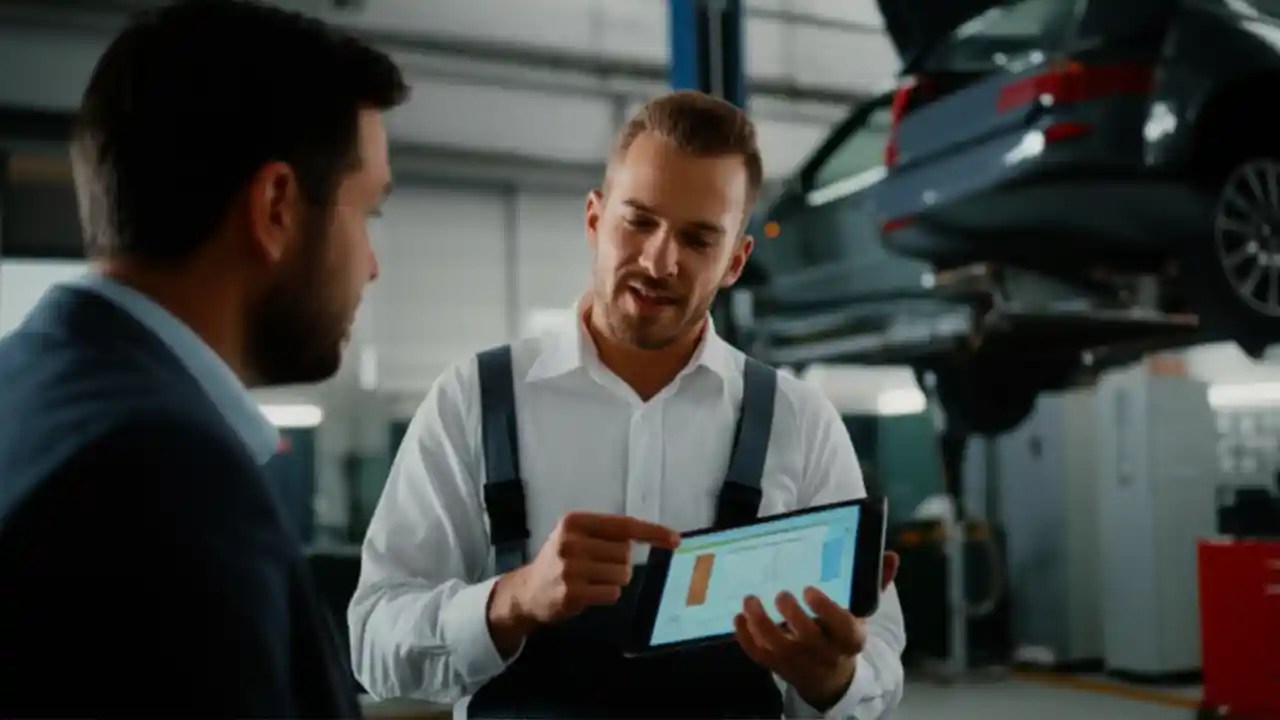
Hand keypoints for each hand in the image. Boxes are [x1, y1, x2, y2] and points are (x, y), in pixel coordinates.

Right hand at [487, 511, 680, 655]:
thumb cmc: (560, 560)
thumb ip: (608, 533)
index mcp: (574, 521)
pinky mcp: (572, 593)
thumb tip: (657, 535)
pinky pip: (612, 593)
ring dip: (614, 580)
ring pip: (622, 574)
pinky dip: (606, 594)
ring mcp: (570, 568)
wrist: (527, 592)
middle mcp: (570, 541)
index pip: (624, 525)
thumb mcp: (576, 536)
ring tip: (591, 580)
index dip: (652, 532)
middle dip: (619, 562)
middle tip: (596, 566)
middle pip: (625, 552)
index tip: (675, 539)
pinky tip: (587, 593)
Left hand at [733, 551, 899, 710]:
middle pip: (808, 638)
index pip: (842, 626)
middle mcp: (826, 654)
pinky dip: (746, 638)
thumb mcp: (862, 613)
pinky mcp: (778, 667)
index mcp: (850, 638)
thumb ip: (875, 584)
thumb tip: (890, 556)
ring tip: (750, 600)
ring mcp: (799, 663)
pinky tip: (738, 617)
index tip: (809, 589)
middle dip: (793, 615)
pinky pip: (759, 656)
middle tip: (781, 594)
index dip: (826, 609)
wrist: (831, 677)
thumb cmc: (842, 635)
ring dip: (761, 624)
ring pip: (778, 648)